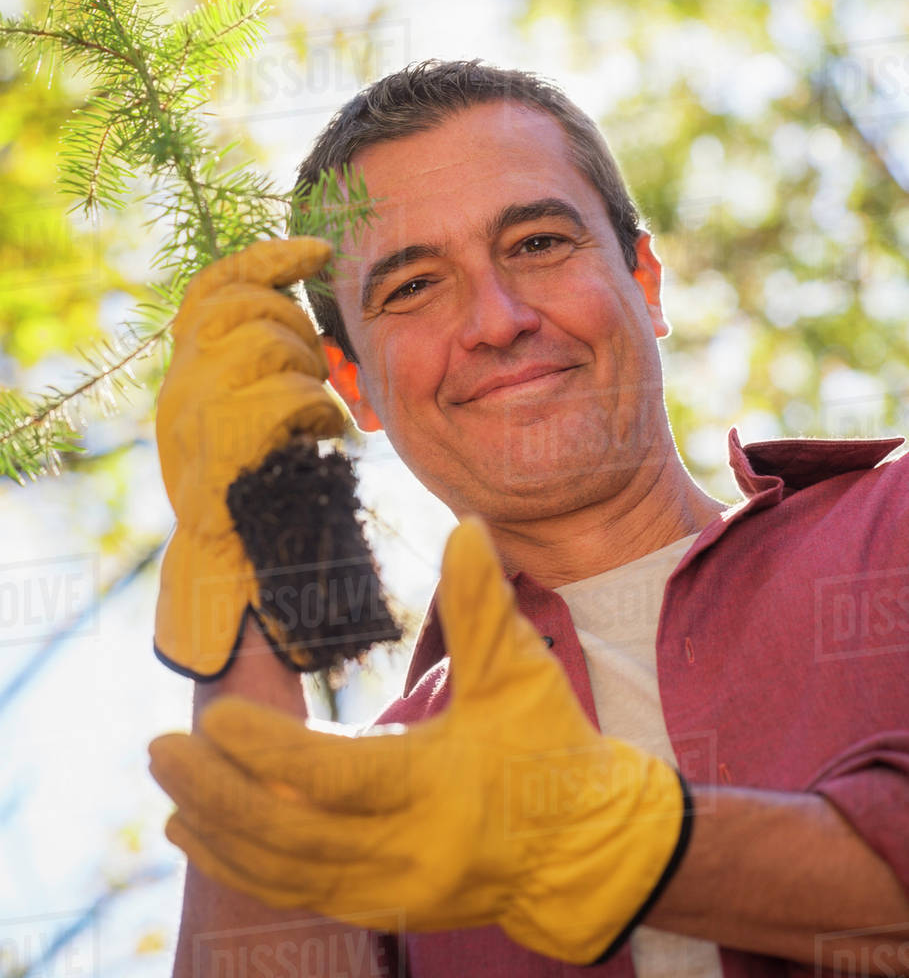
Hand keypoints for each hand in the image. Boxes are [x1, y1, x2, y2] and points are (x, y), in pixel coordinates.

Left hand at [149, 518, 689, 963]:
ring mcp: (391, 887)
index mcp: (441, 788)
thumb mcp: (520, 675)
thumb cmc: (551, 748)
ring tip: (167, 786)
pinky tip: (197, 831)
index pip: (338, 777)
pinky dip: (242, 865)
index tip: (214, 715)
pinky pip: (296, 891)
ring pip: (285, 872)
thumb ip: (484, 606)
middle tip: (158, 748)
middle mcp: (410, 851)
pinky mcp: (381, 902)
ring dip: (219, 830)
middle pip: (293, 836)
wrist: (582, 849)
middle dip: (219, 794)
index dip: (270, 750)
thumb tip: (465, 528)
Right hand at [154, 237, 344, 678]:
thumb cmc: (264, 489)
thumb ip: (259, 362)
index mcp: (187, 374)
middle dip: (298, 327)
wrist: (237, 573)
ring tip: (318, 416)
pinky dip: (320, 414)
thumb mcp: (252, 414)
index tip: (317, 249)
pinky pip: (288, 397)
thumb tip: (297, 303)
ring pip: (271, 346)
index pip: (212, 289)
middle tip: (319, 372)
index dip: (265, 259)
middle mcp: (179, 388)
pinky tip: (326, 441)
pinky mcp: (221, 449)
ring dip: (312, 377)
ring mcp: (195, 418)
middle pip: (248, 308)